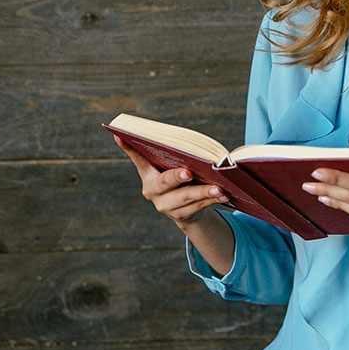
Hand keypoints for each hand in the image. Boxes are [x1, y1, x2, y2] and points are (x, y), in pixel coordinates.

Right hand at [114, 136, 228, 225]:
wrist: (182, 208)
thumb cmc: (174, 177)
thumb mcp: (164, 165)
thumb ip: (158, 150)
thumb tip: (126, 133)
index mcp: (147, 175)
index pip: (138, 159)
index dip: (132, 150)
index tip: (124, 136)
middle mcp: (153, 193)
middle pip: (165, 183)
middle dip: (176, 177)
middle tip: (189, 172)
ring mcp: (166, 207)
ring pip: (186, 198)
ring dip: (204, 193)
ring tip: (219, 188)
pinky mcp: (181, 216)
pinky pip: (197, 207)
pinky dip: (211, 200)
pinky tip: (224, 194)